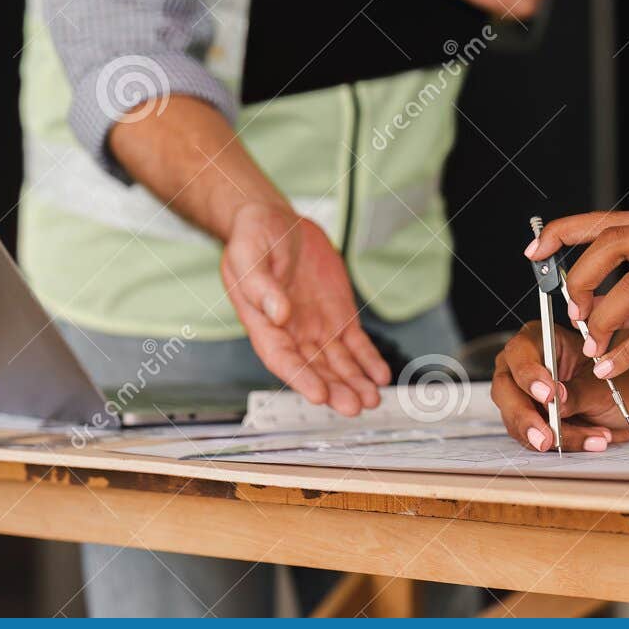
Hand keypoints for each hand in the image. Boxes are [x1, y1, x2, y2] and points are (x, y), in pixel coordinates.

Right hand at [219, 203, 389, 414]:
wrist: (276, 222)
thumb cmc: (253, 238)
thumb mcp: (248, 254)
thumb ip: (260, 286)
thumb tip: (279, 313)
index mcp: (263, 324)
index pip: (282, 359)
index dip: (301, 378)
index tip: (319, 395)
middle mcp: (291, 332)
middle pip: (315, 369)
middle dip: (335, 389)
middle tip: (355, 405)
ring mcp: (316, 327)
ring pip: (338, 363)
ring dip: (355, 382)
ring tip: (372, 398)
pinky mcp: (338, 316)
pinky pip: (356, 344)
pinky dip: (369, 360)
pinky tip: (380, 375)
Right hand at [491, 323, 628, 451]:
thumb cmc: (614, 376)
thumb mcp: (603, 381)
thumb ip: (579, 391)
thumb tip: (557, 403)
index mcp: (540, 339)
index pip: (520, 352)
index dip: (529, 375)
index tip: (548, 395)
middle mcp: (523, 366)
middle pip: (506, 390)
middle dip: (526, 416)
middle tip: (547, 436)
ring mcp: (523, 395)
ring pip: (518, 420)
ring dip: (555, 435)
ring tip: (593, 438)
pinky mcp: (530, 421)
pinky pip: (535, 438)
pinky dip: (564, 443)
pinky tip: (592, 441)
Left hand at [524, 210, 628, 380]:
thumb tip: (597, 313)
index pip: (608, 220)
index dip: (564, 233)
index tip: (534, 253)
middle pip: (611, 244)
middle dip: (579, 281)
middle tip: (572, 315)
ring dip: (601, 321)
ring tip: (593, 348)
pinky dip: (628, 348)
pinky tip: (612, 365)